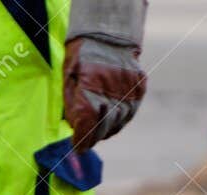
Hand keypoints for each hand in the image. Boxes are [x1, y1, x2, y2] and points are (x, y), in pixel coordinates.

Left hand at [63, 34, 147, 150]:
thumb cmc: (81, 56)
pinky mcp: (138, 88)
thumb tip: (74, 129)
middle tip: (86, 142)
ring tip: (99, 132)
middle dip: (94, 138)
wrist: (107, 34)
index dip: (82, 140)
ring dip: (108, 130)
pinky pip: (130, 112)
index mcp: (91, 89)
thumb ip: (71, 105)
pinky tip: (113, 119)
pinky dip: (121, 118)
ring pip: (119, 122)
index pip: (87, 125)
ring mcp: (128, 91)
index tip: (78, 147)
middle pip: (104, 127)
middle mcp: (112, 92)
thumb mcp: (68, 78)